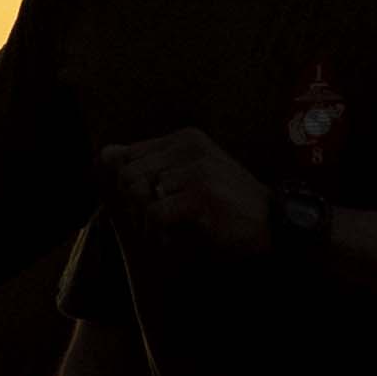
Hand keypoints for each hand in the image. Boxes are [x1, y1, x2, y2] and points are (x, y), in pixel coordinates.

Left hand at [101, 128, 275, 258]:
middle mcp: (189, 147)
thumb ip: (147, 164)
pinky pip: (154, 212)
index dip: (129, 186)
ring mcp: (196, 169)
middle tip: (159, 221)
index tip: (153, 203)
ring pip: (137, 194)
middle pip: (127, 175)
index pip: (127, 156)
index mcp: (185, 139)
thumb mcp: (187, 176)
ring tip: (170, 228)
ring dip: (147, 220)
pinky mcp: (201, 194)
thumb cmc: (226, 203)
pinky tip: (175, 236)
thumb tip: (103, 153)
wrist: (273, 223)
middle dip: (135, 205)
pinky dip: (158, 231)